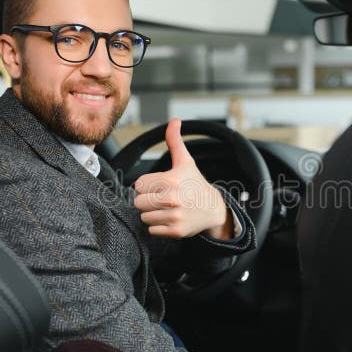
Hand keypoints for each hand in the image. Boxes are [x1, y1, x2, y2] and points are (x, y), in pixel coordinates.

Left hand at [133, 119, 232, 238]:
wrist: (213, 208)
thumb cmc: (195, 183)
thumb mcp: (186, 161)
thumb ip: (175, 141)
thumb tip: (174, 121)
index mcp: (171, 180)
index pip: (138, 185)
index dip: (147, 185)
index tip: (159, 186)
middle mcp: (173, 198)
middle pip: (138, 202)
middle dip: (148, 200)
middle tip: (162, 198)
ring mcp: (175, 216)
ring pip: (144, 217)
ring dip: (152, 214)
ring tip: (167, 208)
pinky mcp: (175, 231)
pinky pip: (152, 230)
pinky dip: (159, 227)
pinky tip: (170, 218)